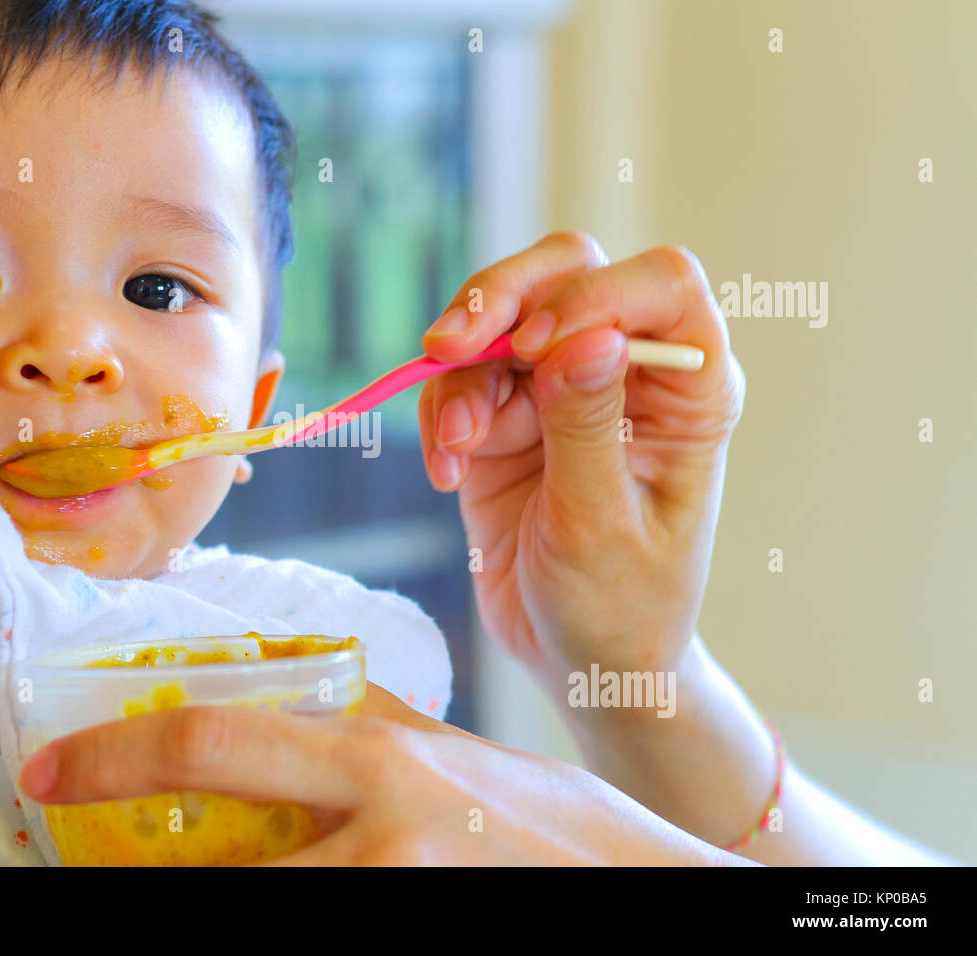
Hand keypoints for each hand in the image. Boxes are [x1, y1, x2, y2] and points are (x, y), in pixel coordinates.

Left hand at [17, 682, 748, 864]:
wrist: (644, 887)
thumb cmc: (548, 822)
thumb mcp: (452, 751)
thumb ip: (368, 725)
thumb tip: (291, 694)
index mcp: (378, 758)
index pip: (213, 744)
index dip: (114, 756)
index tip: (54, 768)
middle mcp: (376, 836)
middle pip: (210, 869)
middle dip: (124, 861)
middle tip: (73, 849)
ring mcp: (390, 899)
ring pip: (250, 907)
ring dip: (192, 900)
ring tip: (171, 878)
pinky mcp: (404, 933)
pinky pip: (305, 930)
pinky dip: (267, 912)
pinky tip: (261, 891)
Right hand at [418, 234, 744, 682]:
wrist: (577, 661)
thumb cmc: (620, 605)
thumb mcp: (602, 526)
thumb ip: (587, 429)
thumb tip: (584, 338)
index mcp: (687, 391)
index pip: (658, 286)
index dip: (594, 296)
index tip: (537, 350)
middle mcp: (624, 372)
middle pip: (564, 274)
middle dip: (500, 300)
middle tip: (446, 348)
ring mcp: (557, 392)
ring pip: (499, 320)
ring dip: (459, 374)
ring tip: (453, 449)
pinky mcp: (503, 420)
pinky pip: (457, 380)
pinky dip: (439, 415)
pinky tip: (446, 473)